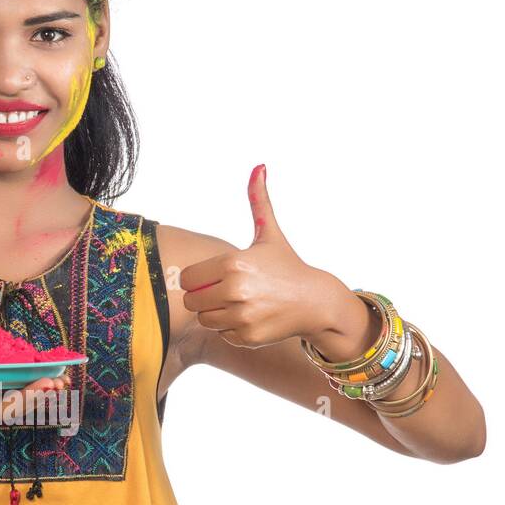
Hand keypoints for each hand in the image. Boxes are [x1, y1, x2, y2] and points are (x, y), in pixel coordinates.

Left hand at [179, 164, 348, 348]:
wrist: (315, 301)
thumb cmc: (287, 266)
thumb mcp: (269, 234)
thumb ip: (259, 201)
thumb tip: (259, 166)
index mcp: (232, 264)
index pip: (189, 278)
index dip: (200, 278)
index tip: (219, 275)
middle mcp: (235, 291)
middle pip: (192, 301)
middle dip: (206, 296)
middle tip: (229, 291)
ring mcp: (241, 316)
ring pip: (204, 319)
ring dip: (217, 313)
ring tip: (241, 303)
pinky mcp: (247, 337)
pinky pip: (221, 334)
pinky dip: (232, 329)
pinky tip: (251, 317)